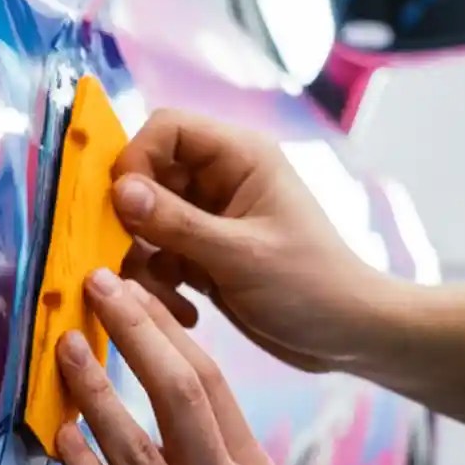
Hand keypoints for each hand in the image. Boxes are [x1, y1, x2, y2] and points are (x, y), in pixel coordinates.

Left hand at [55, 269, 348, 464]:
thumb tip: (200, 421)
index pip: (213, 384)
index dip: (168, 331)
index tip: (137, 295)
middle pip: (180, 394)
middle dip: (136, 333)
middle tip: (101, 288)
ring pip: (136, 448)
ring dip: (95, 392)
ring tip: (67, 351)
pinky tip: (62, 438)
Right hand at [111, 109, 392, 371]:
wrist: (346, 335)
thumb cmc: (309, 286)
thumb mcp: (239, 255)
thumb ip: (176, 223)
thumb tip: (118, 191)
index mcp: (239, 158)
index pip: (167, 129)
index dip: (137, 159)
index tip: (120, 206)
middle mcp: (219, 180)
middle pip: (147, 177)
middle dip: (132, 221)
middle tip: (129, 260)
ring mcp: (208, 218)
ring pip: (144, 222)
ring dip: (142, 260)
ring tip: (163, 296)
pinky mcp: (201, 253)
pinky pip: (157, 255)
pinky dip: (158, 283)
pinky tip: (185, 311)